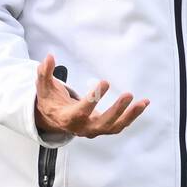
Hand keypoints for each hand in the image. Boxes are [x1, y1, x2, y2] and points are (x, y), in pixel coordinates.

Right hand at [34, 53, 148, 137]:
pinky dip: (132, 116)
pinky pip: (119, 125)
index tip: (105, 82)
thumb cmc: (50, 101)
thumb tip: (49, 57)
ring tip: (143, 102)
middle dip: (116, 110)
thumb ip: (44, 72)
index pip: (82, 110)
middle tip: (128, 94)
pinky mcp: (103, 128)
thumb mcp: (43, 87)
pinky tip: (143, 104)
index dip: (93, 98)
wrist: (54, 119)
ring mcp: (94, 130)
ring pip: (115, 127)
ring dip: (130, 115)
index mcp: (68, 118)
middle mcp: (82, 127)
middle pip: (102, 123)